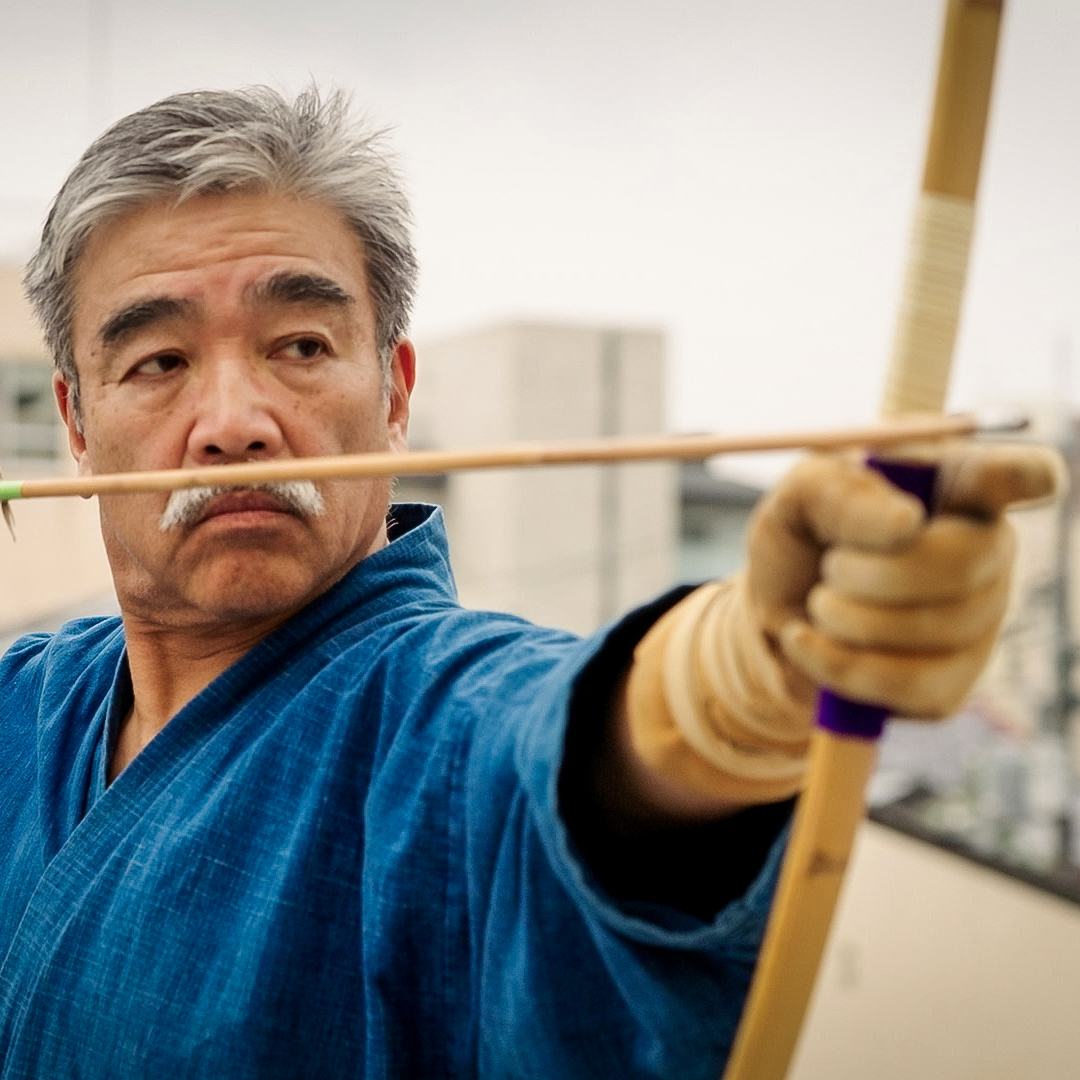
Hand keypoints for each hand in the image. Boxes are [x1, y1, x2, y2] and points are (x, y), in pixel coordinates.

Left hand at [621, 441, 1063, 816]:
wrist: (774, 626)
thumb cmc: (792, 550)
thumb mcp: (791, 504)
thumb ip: (837, 488)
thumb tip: (906, 521)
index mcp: (952, 495)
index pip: (1015, 478)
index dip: (1019, 478)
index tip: (1016, 484)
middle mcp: (983, 557)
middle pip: (959, 561)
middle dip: (867, 572)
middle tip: (827, 573)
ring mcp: (978, 628)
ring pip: (929, 629)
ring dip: (845, 622)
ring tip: (820, 609)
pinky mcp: (951, 688)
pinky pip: (910, 689)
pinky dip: (843, 672)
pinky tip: (821, 652)